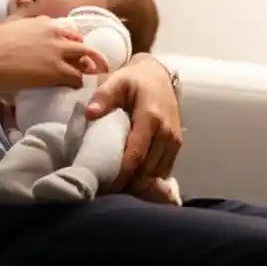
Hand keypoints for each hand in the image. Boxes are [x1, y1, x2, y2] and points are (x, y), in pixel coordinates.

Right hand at [0, 17, 108, 94]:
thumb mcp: (7, 31)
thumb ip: (20, 36)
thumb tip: (17, 49)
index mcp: (41, 22)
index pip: (67, 31)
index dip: (70, 44)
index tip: (70, 53)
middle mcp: (54, 33)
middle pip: (83, 43)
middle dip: (88, 55)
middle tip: (88, 68)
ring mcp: (57, 51)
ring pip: (87, 60)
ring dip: (86, 71)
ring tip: (83, 82)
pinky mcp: (56, 71)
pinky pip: (77, 78)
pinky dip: (77, 85)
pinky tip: (71, 91)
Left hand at [85, 53, 182, 191]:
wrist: (159, 77)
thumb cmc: (134, 80)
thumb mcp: (117, 81)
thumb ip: (104, 96)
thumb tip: (90, 113)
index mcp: (150, 119)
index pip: (136, 156)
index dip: (121, 174)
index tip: (104, 185)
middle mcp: (166, 133)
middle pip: (147, 171)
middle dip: (128, 183)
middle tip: (106, 188)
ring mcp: (174, 141)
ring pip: (157, 174)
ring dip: (139, 183)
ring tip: (118, 185)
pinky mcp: (177, 146)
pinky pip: (164, 170)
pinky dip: (149, 178)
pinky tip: (132, 178)